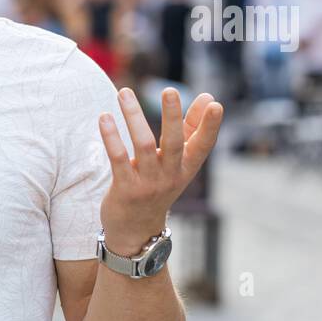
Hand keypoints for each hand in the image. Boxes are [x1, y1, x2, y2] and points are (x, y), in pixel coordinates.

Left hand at [97, 86, 222, 255]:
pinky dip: (111, 137)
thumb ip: (191, 129)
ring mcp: (148, 183)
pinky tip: (104, 117)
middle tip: (170, 90)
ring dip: (133, 116)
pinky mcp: (125, 189)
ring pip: (143, 145)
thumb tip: (209, 97)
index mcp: (186, 168)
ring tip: (124, 92)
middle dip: (173, 116)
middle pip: (174, 142)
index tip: (217, 105)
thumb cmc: (157, 186)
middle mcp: (170, 175)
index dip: (211, 126)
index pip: (203, 145)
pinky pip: (118, 158)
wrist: (136, 230)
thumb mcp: (178, 163)